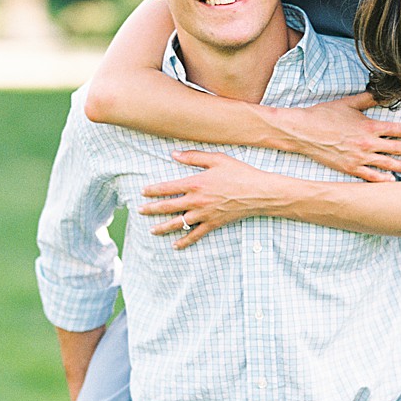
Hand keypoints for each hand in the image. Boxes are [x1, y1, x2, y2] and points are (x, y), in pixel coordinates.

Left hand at [139, 151, 277, 247]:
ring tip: (152, 230)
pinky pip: (195, 235)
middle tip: (139, 210)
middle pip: (168, 207)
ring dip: (163, 227)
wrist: (260, 192)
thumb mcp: (217, 159)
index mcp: (195, 183)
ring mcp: (204, 214)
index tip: (142, 191)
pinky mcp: (213, 224)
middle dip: (151, 209)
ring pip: (178, 223)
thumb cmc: (240, 173)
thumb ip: (194, 157)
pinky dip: (184, 241)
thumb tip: (174, 154)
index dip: (153, 190)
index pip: (167, 188)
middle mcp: (196, 201)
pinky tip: (175, 246)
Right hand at [282, 93, 400, 180]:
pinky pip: (370, 176)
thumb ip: (368, 99)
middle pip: (397, 148)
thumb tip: (384, 93)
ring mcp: (359, 157)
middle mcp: (367, 143)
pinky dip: (382, 179)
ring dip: (400, 165)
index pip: (399, 130)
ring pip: (386, 163)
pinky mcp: (349, 167)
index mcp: (369, 126)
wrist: (303, 131)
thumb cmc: (323, 115)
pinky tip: (390, 180)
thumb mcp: (348, 103)